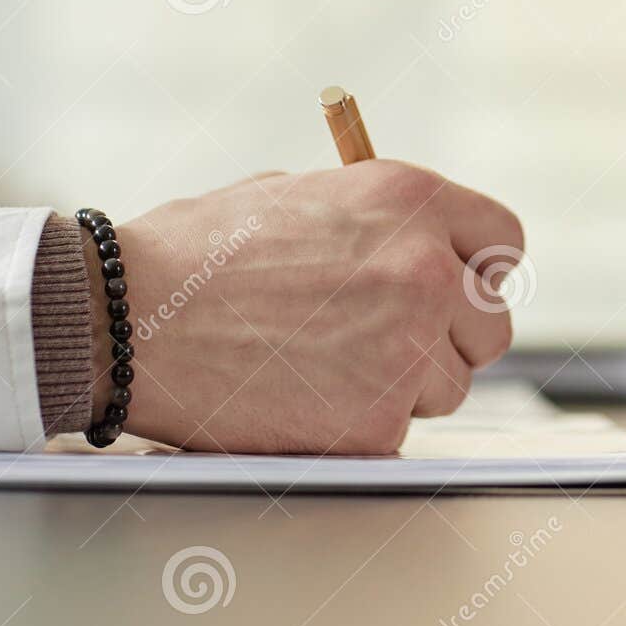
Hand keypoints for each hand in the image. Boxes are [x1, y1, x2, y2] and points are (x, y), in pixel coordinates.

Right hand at [93, 162, 522, 453]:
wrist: (124, 319)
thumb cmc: (197, 252)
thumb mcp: (300, 194)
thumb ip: (375, 220)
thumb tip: (424, 245)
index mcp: (410, 199)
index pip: (502, 242)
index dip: (478, 270)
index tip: (457, 288)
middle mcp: (426, 268)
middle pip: (491, 324)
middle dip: (451, 337)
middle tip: (393, 342)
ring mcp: (406, 347)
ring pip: (449, 386)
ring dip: (403, 386)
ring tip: (323, 368)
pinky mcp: (376, 421)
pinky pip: (399, 431)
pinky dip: (359, 427)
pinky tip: (301, 401)